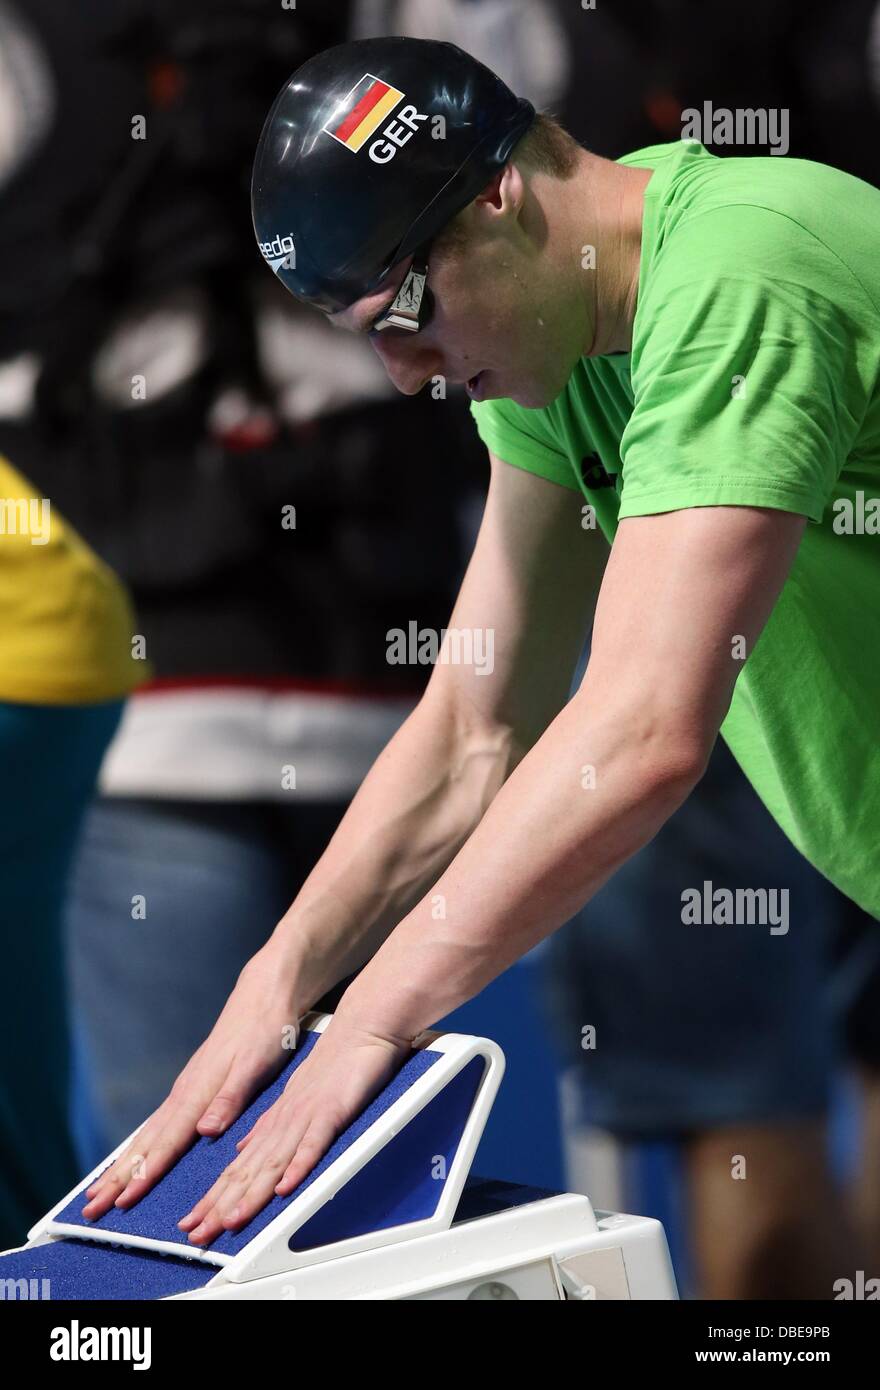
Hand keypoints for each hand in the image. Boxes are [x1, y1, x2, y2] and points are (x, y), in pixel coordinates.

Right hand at [80, 945, 305, 1219]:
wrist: (265, 995)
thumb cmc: (264, 1032)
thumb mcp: (255, 1066)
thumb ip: (230, 1099)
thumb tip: (205, 1130)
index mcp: (197, 1092)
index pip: (167, 1142)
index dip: (146, 1173)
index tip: (124, 1201)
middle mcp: (184, 1092)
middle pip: (145, 1143)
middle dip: (119, 1178)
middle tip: (90, 1209)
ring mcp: (185, 1089)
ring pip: (147, 1135)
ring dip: (123, 1166)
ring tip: (99, 1193)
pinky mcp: (192, 1087)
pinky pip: (158, 1125)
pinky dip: (141, 1147)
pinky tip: (135, 1159)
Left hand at [176, 1018, 410, 1245]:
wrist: (362, 1027)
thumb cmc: (334, 1063)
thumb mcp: (294, 1096)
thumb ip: (268, 1125)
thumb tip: (242, 1149)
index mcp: (274, 1120)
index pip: (237, 1166)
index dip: (213, 1196)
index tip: (193, 1223)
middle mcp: (283, 1121)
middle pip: (247, 1169)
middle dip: (219, 1204)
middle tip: (196, 1234)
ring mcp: (305, 1115)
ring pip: (273, 1160)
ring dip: (251, 1193)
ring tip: (229, 1221)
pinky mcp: (331, 1110)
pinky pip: (313, 1142)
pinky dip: (298, 1166)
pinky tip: (286, 1188)